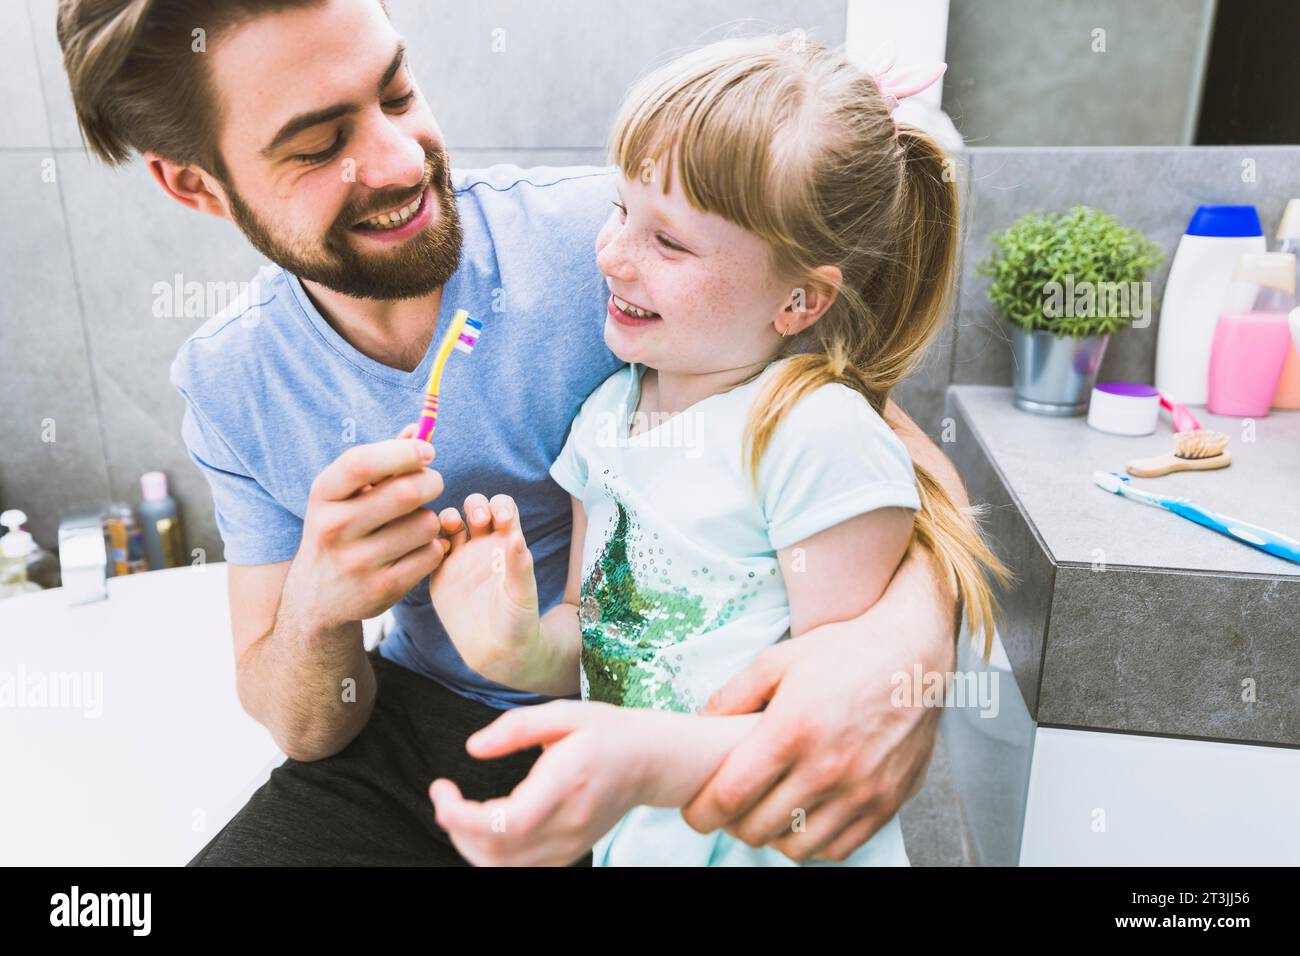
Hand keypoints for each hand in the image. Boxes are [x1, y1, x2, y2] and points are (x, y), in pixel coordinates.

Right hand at [282, 422, 447, 629]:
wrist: (316, 598)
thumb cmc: (339, 529)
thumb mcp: (344, 494)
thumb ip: (381, 460)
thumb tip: (418, 428)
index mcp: (323, 495)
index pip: (361, 463)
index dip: (402, 451)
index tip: (427, 450)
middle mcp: (335, 528)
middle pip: (405, 492)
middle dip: (431, 481)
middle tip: (432, 483)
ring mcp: (357, 562)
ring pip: (426, 524)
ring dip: (432, 518)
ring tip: (416, 523)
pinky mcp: (382, 589)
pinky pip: (432, 553)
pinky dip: (435, 546)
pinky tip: (417, 548)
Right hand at [428, 492, 541, 686]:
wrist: (497, 652)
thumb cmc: (519, 622)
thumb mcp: (522, 594)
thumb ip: (520, 566)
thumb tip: (517, 536)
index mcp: (507, 544)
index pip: (503, 508)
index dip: (501, 505)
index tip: (502, 519)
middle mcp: (483, 546)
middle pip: (475, 507)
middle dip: (475, 505)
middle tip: (478, 520)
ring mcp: (461, 558)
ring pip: (451, 522)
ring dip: (450, 516)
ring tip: (452, 525)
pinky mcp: (441, 574)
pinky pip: (430, 549)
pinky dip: (429, 541)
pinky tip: (435, 549)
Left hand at [428, 700, 651, 865]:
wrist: (650, 762)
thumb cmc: (607, 732)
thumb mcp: (565, 713)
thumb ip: (516, 727)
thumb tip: (473, 748)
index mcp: (567, 781)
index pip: (512, 821)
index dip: (467, 818)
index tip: (442, 791)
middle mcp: (569, 821)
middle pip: (499, 851)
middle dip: (457, 828)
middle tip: (443, 794)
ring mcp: (571, 844)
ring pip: (504, 867)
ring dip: (469, 844)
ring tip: (458, 811)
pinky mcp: (570, 853)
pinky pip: (520, 870)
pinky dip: (490, 855)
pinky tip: (484, 826)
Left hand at [681, 548, 953, 861]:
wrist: (915, 654)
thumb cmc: (845, 652)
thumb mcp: (777, 660)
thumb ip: (731, 696)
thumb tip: (698, 726)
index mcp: (791, 731)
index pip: (729, 797)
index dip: (701, 813)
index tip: (695, 811)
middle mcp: (826, 768)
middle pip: (757, 829)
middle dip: (732, 822)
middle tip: (731, 804)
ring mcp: (860, 791)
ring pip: (796, 847)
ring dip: (773, 835)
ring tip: (768, 810)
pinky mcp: (886, 803)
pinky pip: (838, 849)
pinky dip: (814, 841)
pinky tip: (806, 815)